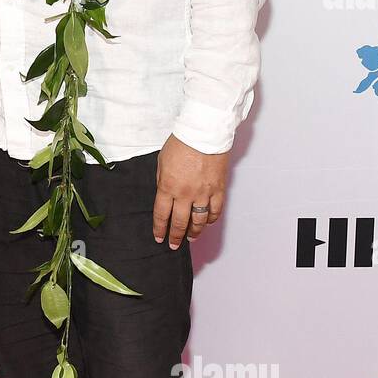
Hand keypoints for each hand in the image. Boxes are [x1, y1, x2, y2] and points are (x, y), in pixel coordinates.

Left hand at [152, 135, 227, 249]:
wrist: (204, 133)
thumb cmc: (180, 143)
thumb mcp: (161, 162)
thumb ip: (162, 181)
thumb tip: (165, 195)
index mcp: (167, 187)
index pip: (162, 215)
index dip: (160, 229)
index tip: (159, 237)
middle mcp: (185, 194)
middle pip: (180, 222)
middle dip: (176, 236)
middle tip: (174, 244)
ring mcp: (203, 193)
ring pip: (199, 220)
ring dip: (194, 232)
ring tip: (190, 238)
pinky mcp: (218, 189)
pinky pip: (215, 210)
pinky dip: (210, 219)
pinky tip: (206, 223)